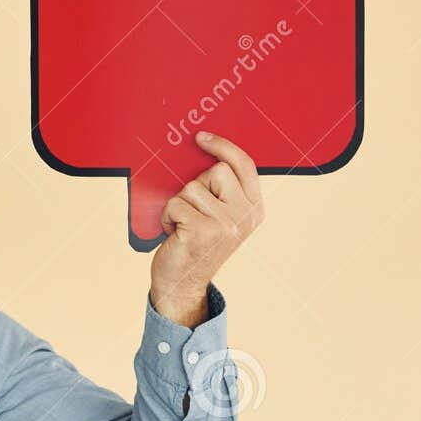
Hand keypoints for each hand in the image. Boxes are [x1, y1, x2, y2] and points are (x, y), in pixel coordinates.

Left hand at [148, 131, 263, 326]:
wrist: (182, 284)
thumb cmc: (196, 244)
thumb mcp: (220, 217)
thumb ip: (223, 191)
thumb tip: (204, 152)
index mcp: (254, 209)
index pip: (245, 165)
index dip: (223, 146)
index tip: (201, 137)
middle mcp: (244, 216)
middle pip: (216, 171)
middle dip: (196, 185)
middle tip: (193, 210)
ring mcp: (225, 224)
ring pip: (191, 187)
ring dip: (179, 204)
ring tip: (182, 224)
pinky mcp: (202, 231)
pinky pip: (175, 203)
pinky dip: (167, 216)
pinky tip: (174, 232)